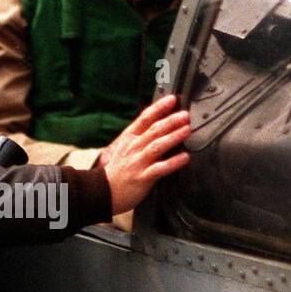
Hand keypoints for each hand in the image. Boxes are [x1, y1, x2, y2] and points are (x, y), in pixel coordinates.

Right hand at [102, 95, 190, 213]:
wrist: (103, 192)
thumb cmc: (119, 170)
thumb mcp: (126, 147)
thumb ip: (141, 136)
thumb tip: (161, 123)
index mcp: (129, 138)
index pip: (144, 118)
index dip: (159, 108)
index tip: (172, 100)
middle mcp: (133, 148)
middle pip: (153, 130)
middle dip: (170, 121)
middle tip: (185, 115)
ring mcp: (138, 163)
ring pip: (157, 146)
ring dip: (173, 137)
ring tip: (186, 130)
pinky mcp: (142, 178)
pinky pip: (160, 168)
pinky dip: (173, 162)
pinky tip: (184, 157)